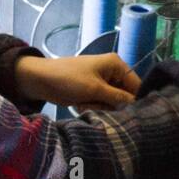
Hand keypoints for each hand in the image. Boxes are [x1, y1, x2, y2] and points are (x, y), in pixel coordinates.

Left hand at [13, 53, 141, 110]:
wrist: (41, 80)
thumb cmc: (69, 80)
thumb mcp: (95, 90)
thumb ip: (119, 98)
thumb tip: (138, 105)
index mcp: (116, 64)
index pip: (136, 84)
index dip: (135, 100)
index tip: (131, 115)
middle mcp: (112, 72)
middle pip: (124, 96)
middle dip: (111, 104)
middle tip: (97, 104)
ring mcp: (101, 82)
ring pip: (112, 102)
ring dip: (100, 106)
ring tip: (85, 103)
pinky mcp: (92, 91)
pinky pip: (101, 103)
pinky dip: (92, 106)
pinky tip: (80, 104)